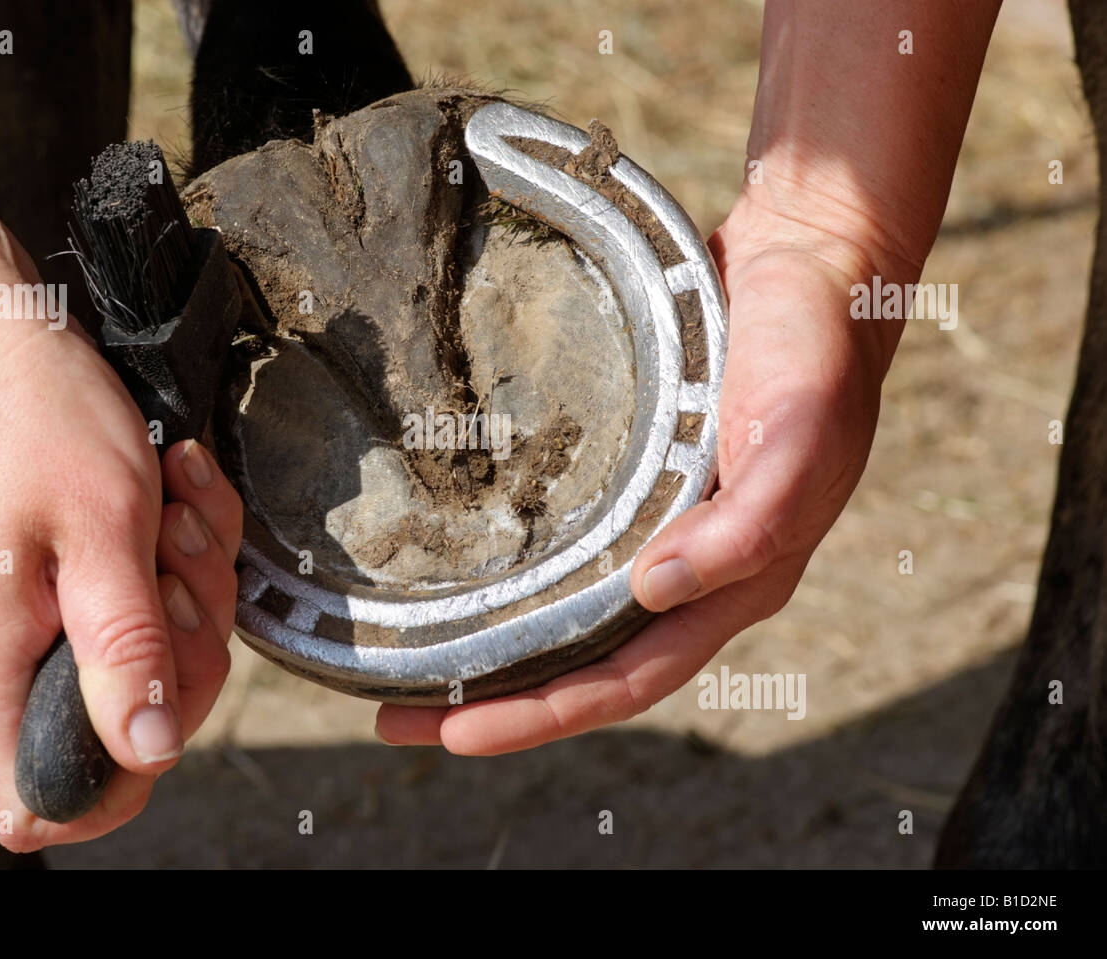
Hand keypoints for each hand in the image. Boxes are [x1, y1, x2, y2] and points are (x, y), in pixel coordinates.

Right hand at [0, 313, 241, 850]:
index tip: (164, 692)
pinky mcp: (72, 570)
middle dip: (190, 642)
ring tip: (174, 504)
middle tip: (177, 559)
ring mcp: (45, 610)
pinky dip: (184, 542)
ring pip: (159, 646)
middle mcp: (15, 651)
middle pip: (134, 716)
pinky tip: (177, 487)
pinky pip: (153, 588)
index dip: (117, 777)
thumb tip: (147, 750)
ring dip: (196, 575)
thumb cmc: (31, 414)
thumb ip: (126, 646)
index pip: (41, 798)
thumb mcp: (101, 530)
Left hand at [374, 200, 896, 750]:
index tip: (458, 732)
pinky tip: (461, 565)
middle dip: (495, 700)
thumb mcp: (799, 438)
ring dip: (495, 645)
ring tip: (409, 657)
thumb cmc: (817, 352)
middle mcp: (693, 573)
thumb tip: (653, 592)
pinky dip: (516, 570)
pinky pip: (569, 543)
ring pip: (568, 612)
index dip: (546, 713)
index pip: (629, 678)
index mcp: (733, 584)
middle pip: (583, 662)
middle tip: (398, 717)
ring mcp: (663, 526)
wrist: (812, 261)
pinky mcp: (636, 479)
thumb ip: (746, 526)